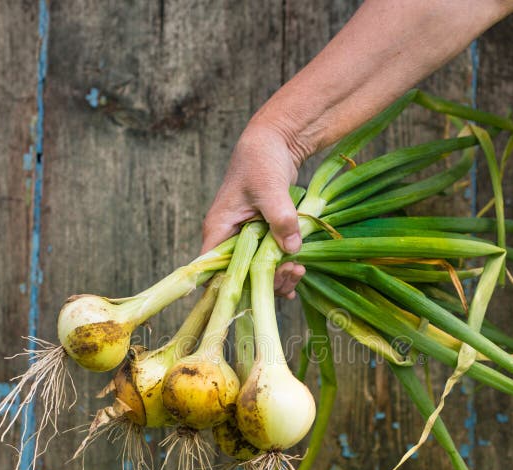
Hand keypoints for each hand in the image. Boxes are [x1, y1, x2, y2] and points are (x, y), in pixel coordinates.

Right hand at [201, 121, 307, 297]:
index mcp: (219, 229)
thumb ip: (280, 218)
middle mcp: (228, 238)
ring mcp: (246, 239)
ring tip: (299, 270)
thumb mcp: (271, 188)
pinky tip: (298, 275)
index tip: (263, 285)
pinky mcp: (263, 237)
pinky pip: (269, 261)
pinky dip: (282, 269)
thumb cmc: (262, 159)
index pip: (213, 270)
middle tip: (292, 272)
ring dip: (277, 277)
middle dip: (265, 281)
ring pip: (256, 272)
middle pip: (239, 276)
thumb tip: (291, 249)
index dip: (233, 285)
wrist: (274, 141)